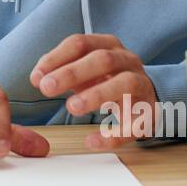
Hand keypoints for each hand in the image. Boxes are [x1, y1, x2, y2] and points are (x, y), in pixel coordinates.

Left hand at [30, 34, 159, 149]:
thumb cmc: (107, 79)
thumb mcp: (85, 70)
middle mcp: (127, 60)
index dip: (56, 58)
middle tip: (47, 88)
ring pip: (125, 84)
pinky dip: (113, 135)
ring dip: (97, 94)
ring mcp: (142, 84)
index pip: (80, 43)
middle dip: (72, 73)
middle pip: (102, 60)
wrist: (147, 96)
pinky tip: (91, 141)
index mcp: (108, 45)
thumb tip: (38, 78)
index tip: (36, 77)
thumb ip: (61, 71)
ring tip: (72, 107)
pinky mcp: (150, 112)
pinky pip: (135, 123)